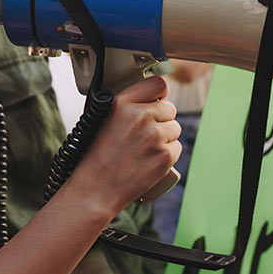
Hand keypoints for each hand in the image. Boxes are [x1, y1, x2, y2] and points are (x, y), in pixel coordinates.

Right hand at [72, 74, 181, 212]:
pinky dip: (167, 155)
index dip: (160, 94)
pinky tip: (148, 161)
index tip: (158, 100)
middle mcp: (139, 116)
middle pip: (170, 109)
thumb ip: (128, 106)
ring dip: (165, 138)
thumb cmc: (96, 157)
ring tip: (144, 150)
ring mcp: (154, 136)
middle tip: (144, 135)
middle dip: (161, 120)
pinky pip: (177, 148)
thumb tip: (152, 100)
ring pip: (175, 129)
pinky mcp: (165, 156)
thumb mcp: (102, 119)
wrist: (95, 189)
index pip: (158, 84)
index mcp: (122, 103)